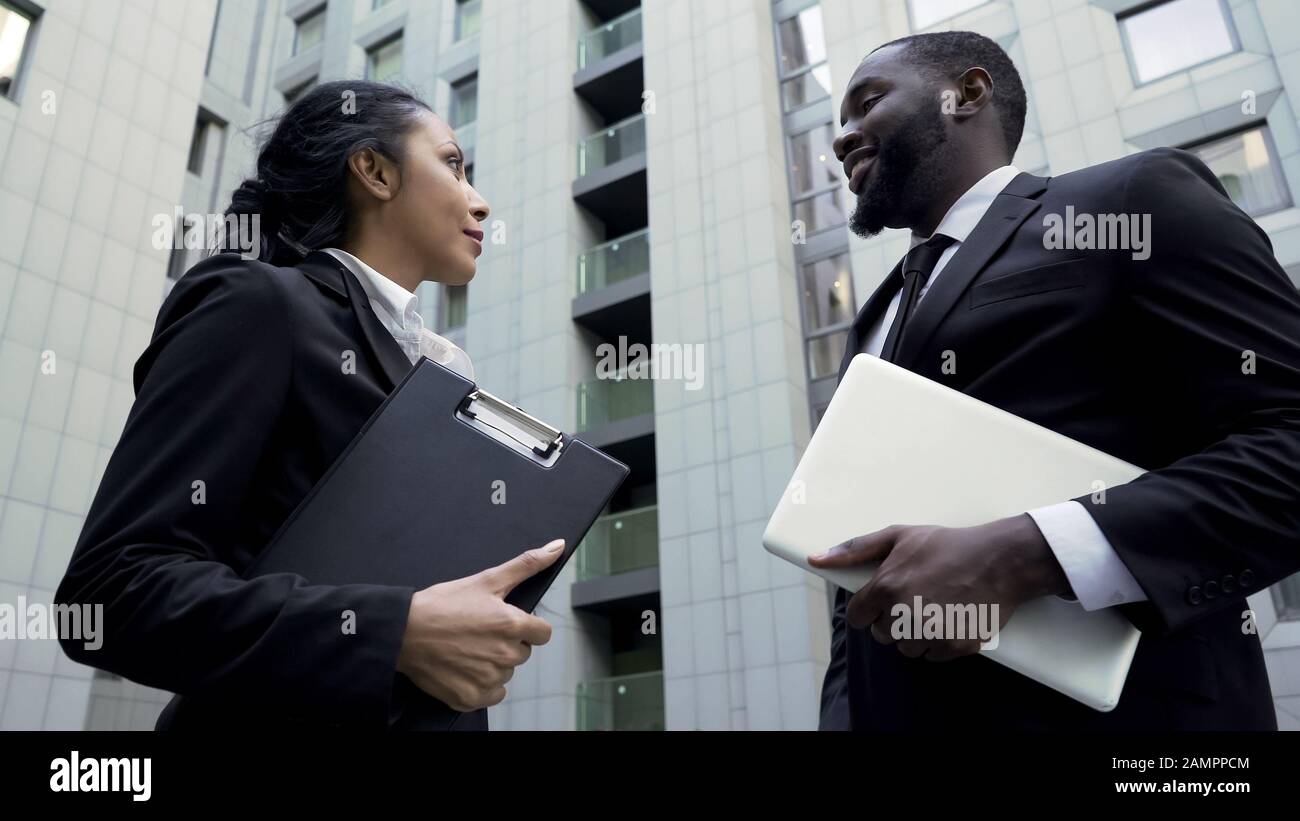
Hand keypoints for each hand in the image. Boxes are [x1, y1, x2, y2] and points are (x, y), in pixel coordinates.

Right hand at [395, 539, 561, 710]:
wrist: (402, 631)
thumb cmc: (441, 604)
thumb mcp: (486, 579)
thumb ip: (526, 564)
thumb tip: (556, 548)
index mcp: (513, 626)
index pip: (542, 633)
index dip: (525, 626)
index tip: (504, 622)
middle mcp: (505, 656)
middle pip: (521, 653)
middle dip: (505, 643)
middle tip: (477, 632)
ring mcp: (488, 679)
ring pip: (505, 673)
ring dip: (491, 663)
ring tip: (465, 648)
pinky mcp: (471, 697)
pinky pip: (491, 694)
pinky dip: (479, 684)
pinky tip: (462, 667)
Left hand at [808, 515, 1069, 660]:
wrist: (999, 559)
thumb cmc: (946, 544)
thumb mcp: (898, 536)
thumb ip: (854, 549)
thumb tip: (815, 559)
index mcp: (887, 587)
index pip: (858, 617)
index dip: (869, 609)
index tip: (882, 600)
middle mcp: (906, 614)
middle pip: (882, 635)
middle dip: (893, 620)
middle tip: (915, 598)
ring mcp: (931, 633)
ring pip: (906, 649)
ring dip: (915, 634)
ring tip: (933, 608)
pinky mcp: (955, 646)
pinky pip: (932, 656)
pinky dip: (938, 643)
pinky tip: (949, 619)